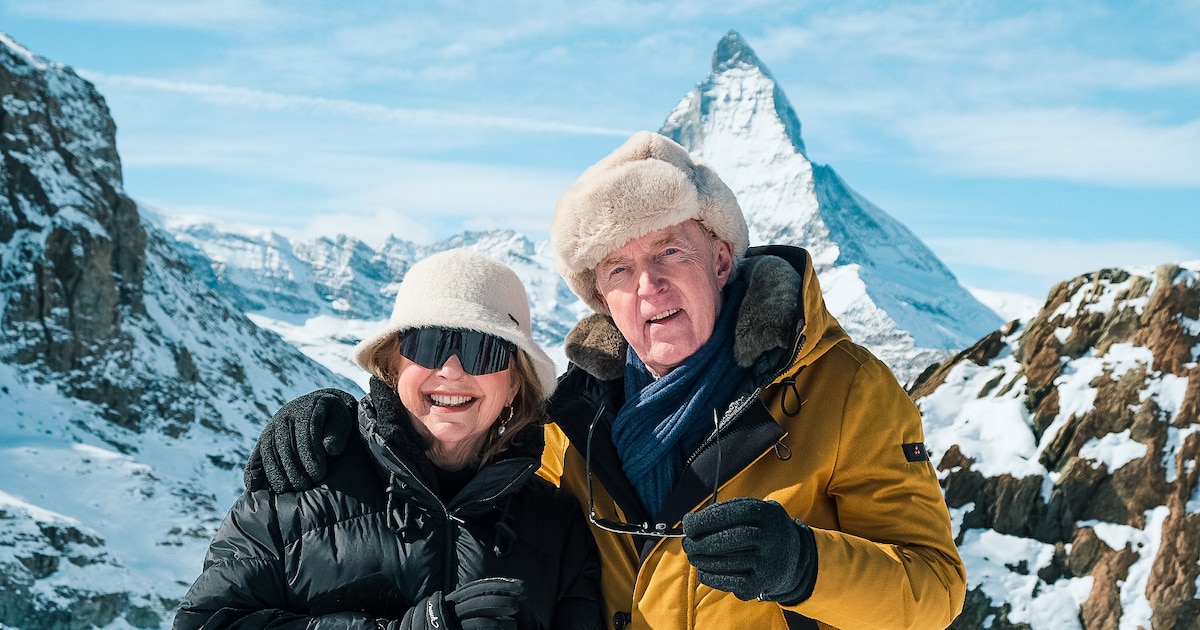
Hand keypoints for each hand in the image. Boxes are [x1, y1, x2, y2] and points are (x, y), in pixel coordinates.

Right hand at [243, 388, 356, 492]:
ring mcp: (273, 426)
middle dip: (293, 467)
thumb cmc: (334, 420)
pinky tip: (252, 486)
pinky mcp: (265, 437)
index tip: (318, 475)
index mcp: (308, 408)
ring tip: (284, 489)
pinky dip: (252, 470)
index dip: (311, 455)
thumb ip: (337, 435)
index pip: (306, 433)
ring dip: (274, 471)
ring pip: (268, 449)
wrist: (318, 406)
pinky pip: (257, 453)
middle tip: (303, 486)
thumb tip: (331, 450)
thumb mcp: (341, 422)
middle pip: (285, 443)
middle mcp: (286, 415)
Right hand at [386, 578, 525, 629]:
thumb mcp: (452, 617)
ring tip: (518, 606)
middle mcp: (451, 605)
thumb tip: (488, 605)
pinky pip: (475, 625)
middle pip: (481, 592)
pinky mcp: (452, 629)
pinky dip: (492, 624)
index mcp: (453, 600)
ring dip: (501, 604)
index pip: (479, 586)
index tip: (518, 584)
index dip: (499, 583)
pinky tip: (507, 625)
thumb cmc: (436, 627)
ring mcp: (451, 617)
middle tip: (524, 592)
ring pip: (479, 605)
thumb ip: (465, 610)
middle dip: (504, 589)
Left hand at [682, 497, 816, 602]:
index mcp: (766, 514)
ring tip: (693, 557)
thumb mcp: (753, 509)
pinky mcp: (763, 584)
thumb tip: (690, 522)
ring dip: (703, 561)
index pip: (732, 514)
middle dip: (701, 543)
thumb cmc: (760, 528)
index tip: (688, 524)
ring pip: (727, 563)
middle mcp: (771, 538)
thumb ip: (724, 511)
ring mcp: (769, 562)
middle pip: (729, 540)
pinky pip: (731, 583)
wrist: (794, 555)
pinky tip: (704, 571)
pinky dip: (712, 578)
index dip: (705, 520)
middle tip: (687, 544)